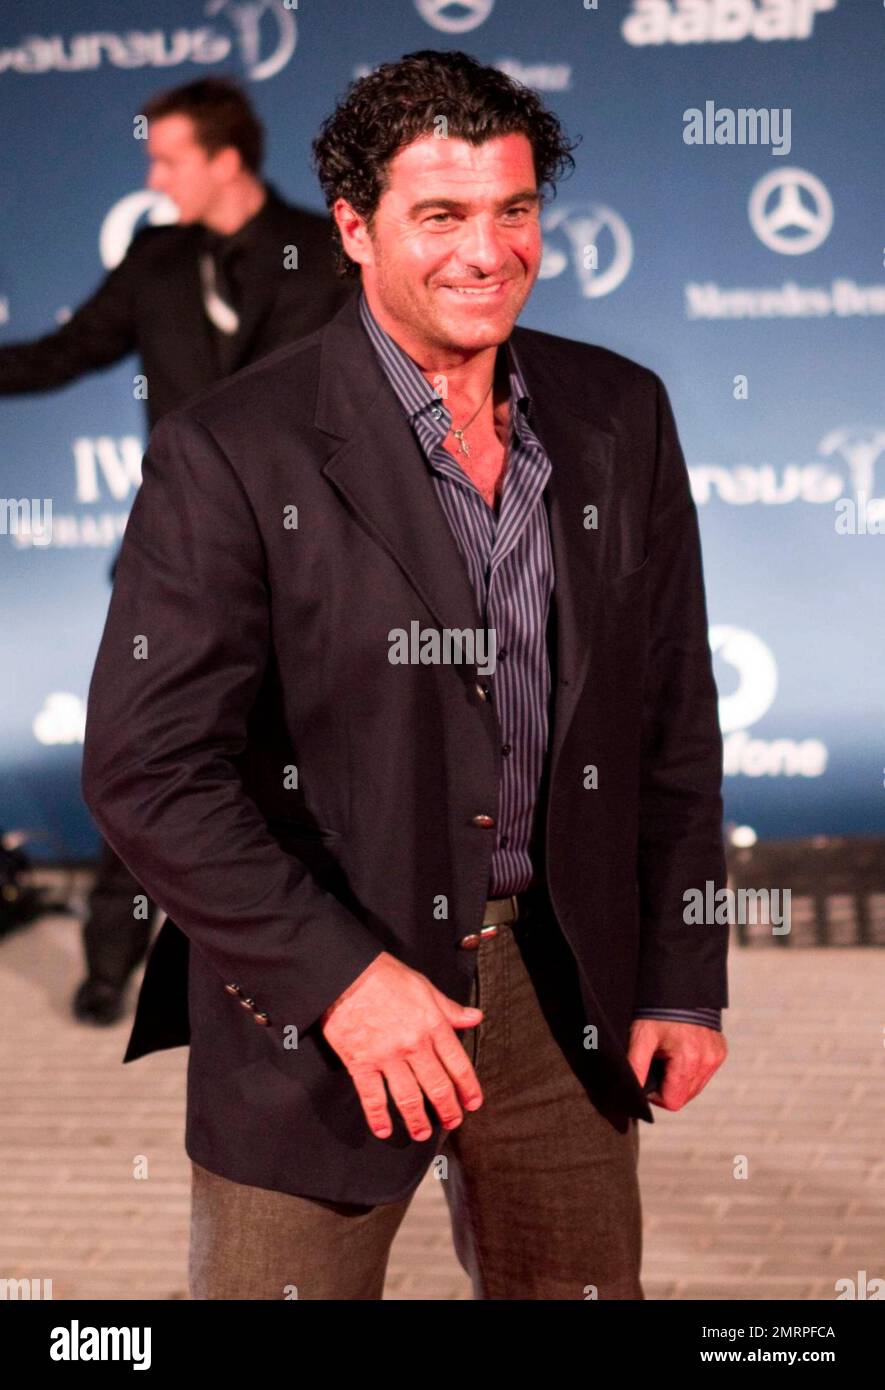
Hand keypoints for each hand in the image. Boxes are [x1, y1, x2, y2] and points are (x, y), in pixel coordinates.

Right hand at [319, 952, 483, 1140]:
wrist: (346, 973)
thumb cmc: (385, 976)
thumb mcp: (424, 986)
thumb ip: (449, 1009)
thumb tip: (474, 1018)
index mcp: (432, 1025)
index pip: (457, 1064)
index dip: (468, 1087)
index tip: (472, 1102)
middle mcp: (413, 1044)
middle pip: (437, 1086)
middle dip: (448, 1110)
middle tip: (452, 1122)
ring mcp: (387, 1056)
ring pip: (408, 1098)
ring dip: (418, 1121)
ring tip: (422, 1133)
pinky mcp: (361, 1063)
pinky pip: (372, 1097)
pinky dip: (378, 1117)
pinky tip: (384, 1130)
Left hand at [627, 1019, 726, 1109]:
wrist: (680, 986)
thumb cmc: (659, 1010)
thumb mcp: (641, 1036)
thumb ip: (636, 1067)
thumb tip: (632, 1092)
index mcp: (688, 1061)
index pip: (672, 1102)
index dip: (656, 1096)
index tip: (648, 1076)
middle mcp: (707, 1062)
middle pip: (684, 1096)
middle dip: (668, 1086)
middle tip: (657, 1061)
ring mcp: (715, 1057)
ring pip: (695, 1087)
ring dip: (680, 1078)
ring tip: (669, 1054)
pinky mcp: (720, 1051)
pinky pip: (704, 1073)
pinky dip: (691, 1068)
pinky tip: (682, 1050)